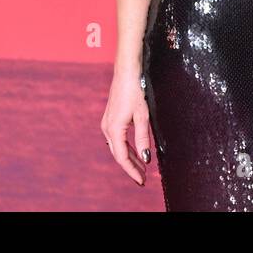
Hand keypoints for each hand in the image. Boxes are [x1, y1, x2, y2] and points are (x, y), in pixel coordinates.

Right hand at [101, 68, 153, 185]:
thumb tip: (145, 158)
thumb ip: (143, 138)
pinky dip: (126, 148)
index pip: (123, 157)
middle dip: (130, 167)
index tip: (141, 180)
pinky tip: (134, 151)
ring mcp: (107, 123)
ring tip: (140, 167)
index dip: (132, 170)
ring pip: (117, 147)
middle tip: (142, 178)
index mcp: (114, 129)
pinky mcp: (110, 119)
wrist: (126, 73)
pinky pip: (117, 139)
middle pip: (119, 154)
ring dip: (129, 158)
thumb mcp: (142, 116)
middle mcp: (107, 128)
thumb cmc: (135, 91)